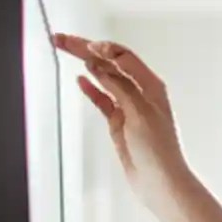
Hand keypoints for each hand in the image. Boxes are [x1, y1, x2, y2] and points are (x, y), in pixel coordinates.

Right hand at [52, 34, 189, 200]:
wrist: (159, 182)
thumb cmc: (158, 149)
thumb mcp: (139, 112)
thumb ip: (120, 87)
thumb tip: (99, 64)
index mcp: (151, 86)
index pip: (124, 57)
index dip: (104, 48)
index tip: (85, 45)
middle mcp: (141, 93)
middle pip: (111, 64)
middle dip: (87, 50)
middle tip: (61, 39)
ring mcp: (129, 107)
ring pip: (104, 79)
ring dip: (85, 63)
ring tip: (65, 49)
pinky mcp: (119, 122)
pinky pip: (103, 99)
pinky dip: (91, 88)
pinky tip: (80, 78)